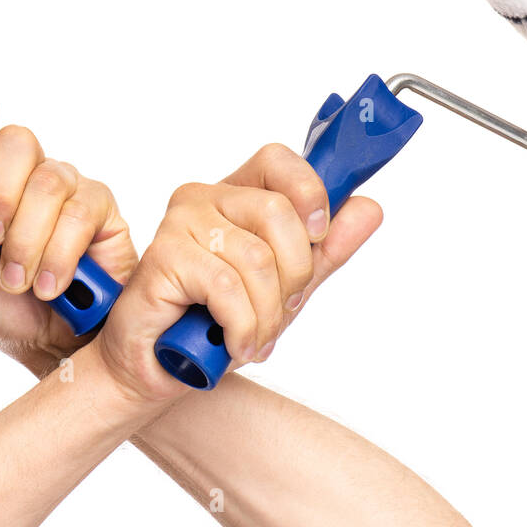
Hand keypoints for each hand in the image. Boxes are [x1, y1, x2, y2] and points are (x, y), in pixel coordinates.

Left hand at [0, 90, 136, 374]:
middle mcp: (29, 176)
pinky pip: (81, 213)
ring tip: (20, 282)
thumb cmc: (8, 311)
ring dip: (27, 239)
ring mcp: (69, 189)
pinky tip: (50, 286)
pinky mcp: (103, 211)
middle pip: (17, 140)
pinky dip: (58, 255)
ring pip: (48, 182)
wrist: (57, 351)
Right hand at [98, 144, 383, 401]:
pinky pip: (227, 287)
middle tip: (282, 310)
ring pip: (257, 258)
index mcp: (234, 195)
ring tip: (255, 338)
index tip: (318, 234)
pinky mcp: (164, 256)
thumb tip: (368, 208)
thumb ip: (324, 250)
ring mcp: (180, 224)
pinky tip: (234, 343)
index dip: (309, 191)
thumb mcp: (284, 287)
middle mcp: (203, 198)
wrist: (158, 366)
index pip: (278, 160)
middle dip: (294, 274)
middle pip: (277, 212)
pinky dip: (242, 327)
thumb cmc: (212, 323)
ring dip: (267, 314)